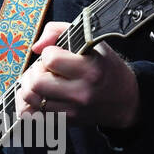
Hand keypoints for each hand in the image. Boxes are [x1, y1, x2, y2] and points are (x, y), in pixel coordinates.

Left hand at [16, 21, 140, 128]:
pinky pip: (33, 115)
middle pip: (37, 82)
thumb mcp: (91, 42)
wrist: (125, 100)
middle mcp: (81, 92)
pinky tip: (37, 96)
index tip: (56, 54)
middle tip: (44, 69)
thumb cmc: (106, 67)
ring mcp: (72, 110)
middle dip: (35, 71)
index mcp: (90, 69)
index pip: (51, 59)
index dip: (48, 53)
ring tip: (40, 80)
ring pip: (31, 98)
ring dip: (29, 86)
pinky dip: (28, 104)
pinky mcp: (66, 122)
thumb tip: (36, 48)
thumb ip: (59, 32)